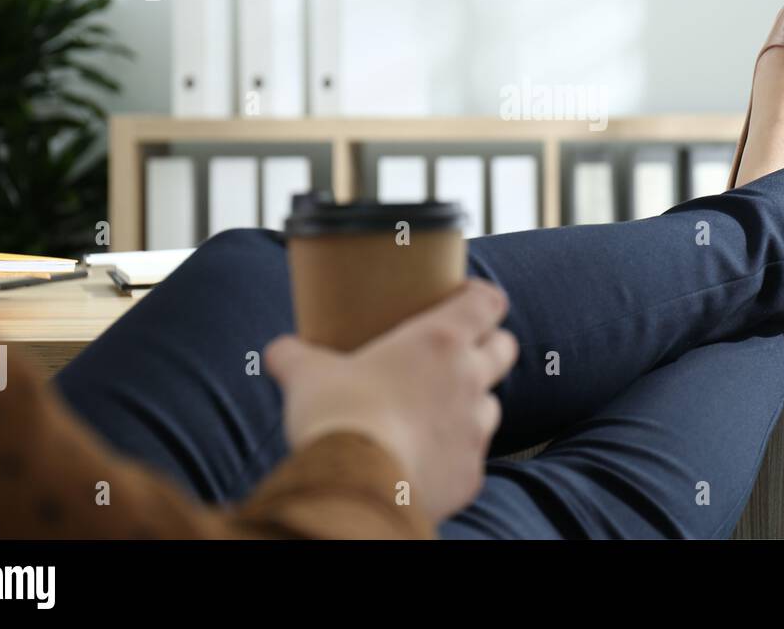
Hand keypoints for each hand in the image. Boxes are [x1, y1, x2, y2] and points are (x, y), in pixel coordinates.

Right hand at [265, 280, 517, 524]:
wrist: (355, 486)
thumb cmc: (338, 417)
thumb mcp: (307, 375)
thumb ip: (295, 356)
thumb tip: (278, 352)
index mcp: (440, 340)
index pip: (486, 301)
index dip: (482, 296)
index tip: (466, 297)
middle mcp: (469, 379)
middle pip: (505, 348)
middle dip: (490, 345)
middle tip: (461, 351)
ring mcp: (475, 429)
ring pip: (491, 406)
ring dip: (471, 404)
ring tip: (434, 410)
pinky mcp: (470, 473)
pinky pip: (471, 457)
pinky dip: (453, 455)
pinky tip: (423, 458)